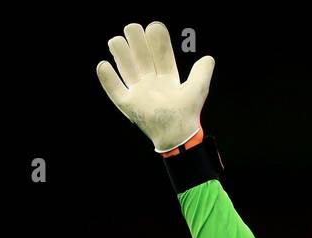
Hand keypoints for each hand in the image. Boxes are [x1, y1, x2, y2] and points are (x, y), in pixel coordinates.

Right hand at [96, 21, 214, 152]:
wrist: (177, 137)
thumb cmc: (187, 114)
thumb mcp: (197, 90)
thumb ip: (202, 73)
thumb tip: (208, 58)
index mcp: (166, 78)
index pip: (160, 55)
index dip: (157, 42)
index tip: (154, 27)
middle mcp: (150, 83)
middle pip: (140, 58)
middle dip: (136, 43)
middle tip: (132, 28)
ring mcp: (139, 93)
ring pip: (126, 69)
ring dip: (120, 54)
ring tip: (116, 41)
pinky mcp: (128, 105)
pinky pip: (115, 90)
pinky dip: (108, 79)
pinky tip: (103, 65)